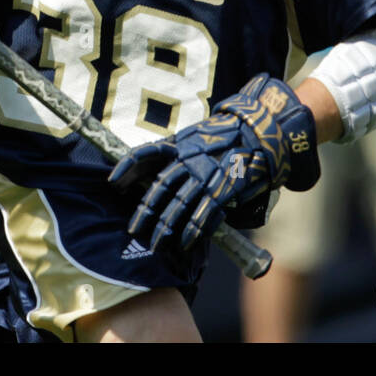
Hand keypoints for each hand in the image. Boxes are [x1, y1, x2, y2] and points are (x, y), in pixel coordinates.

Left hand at [108, 74, 319, 252]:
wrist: (262, 131)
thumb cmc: (228, 137)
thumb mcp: (198, 137)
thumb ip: (178, 153)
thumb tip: (157, 173)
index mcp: (180, 144)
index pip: (145, 153)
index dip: (127, 168)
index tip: (113, 183)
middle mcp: (189, 158)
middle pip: (159, 186)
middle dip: (145, 211)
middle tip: (134, 230)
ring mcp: (207, 173)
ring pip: (179, 203)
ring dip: (165, 227)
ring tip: (155, 244)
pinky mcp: (224, 187)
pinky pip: (204, 212)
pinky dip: (193, 229)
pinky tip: (184, 242)